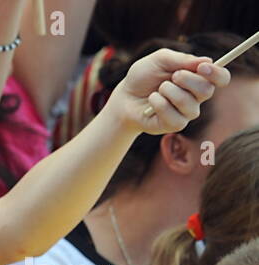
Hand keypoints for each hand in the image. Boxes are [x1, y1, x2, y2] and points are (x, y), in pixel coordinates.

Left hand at [109, 49, 229, 134]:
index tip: (202, 67)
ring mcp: (186, 112)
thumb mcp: (159, 60)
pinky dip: (161, 105)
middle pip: (207, 90)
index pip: (220, 78)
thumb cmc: (142, 78)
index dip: (216, 73)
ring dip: (171, 92)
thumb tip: (207, 60)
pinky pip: (175, 117)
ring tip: (158, 89)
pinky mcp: (174, 125)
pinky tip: (152, 101)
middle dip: (189, 80)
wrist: (124, 98)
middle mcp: (196, 97)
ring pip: (190, 104)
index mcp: (197, 78)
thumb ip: (181, 58)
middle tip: (173, 76)